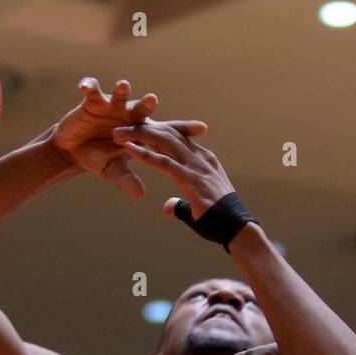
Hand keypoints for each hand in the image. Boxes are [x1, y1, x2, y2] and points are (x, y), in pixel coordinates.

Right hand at [50, 77, 206, 197]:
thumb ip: (127, 179)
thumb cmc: (99, 159)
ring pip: (120, 96)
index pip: (165, 130)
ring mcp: (112, 106)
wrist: (74, 150)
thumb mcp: (113, 171)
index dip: (183, 129)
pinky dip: (89, 86)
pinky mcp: (92, 101)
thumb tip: (141, 194)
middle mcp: (129, 115)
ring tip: (124, 86)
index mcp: (141, 131)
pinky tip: (85, 88)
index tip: (203, 128)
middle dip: (148, 105)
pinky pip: (91, 90)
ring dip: (122, 91)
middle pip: (143, 109)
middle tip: (153, 100)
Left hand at [111, 121, 234, 218]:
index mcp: (204, 160)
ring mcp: (196, 166)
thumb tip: (168, 207)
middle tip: (122, 126)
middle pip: (169, 134)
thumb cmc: (220, 222)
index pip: (178, 138)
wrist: (237, 229)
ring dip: (139, 135)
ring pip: (164, 142)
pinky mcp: (190, 178)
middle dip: (145, 128)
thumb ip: (181, 204)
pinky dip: (144, 153)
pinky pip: (164, 162)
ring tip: (118, 133)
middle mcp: (201, 158)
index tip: (138, 129)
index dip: (157, 132)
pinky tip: (128, 148)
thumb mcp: (198, 208)